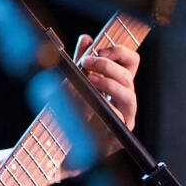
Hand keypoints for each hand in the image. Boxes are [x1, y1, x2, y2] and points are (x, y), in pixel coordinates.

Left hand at [61, 34, 140, 178]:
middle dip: (108, 65)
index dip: (119, 51)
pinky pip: (121, 121)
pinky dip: (109, 110)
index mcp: (116, 84)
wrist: (55, 148)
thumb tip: (86, 38)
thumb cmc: (66, 114)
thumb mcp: (69, 84)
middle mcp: (123, 99)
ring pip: (129, 96)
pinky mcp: (119, 136)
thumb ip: (80, 62)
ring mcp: (124, 118)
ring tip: (90, 79)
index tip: (99, 48)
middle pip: (128, 76)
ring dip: (109, 84)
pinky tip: (96, 105)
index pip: (130, 62)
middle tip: (86, 61)